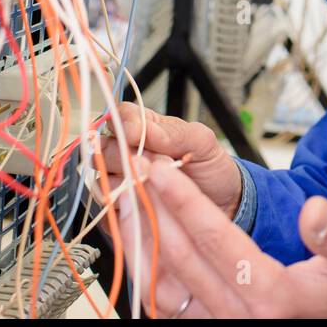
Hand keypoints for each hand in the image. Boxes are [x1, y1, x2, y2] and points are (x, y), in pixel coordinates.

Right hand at [101, 103, 242, 218]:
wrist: (223, 203)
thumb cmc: (210, 166)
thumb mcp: (201, 142)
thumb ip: (172, 132)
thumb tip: (138, 128)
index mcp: (144, 128)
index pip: (118, 116)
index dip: (123, 124)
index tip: (136, 135)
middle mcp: (126, 153)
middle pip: (104, 148)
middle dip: (128, 157)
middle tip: (159, 164)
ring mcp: (122, 182)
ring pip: (102, 180)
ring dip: (130, 184)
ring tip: (160, 187)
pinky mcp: (121, 210)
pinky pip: (108, 210)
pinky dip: (128, 208)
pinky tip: (150, 205)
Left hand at [115, 153, 326, 317]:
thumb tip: (312, 210)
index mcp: (273, 295)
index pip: (217, 241)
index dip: (185, 201)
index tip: (162, 169)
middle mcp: (239, 316)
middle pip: (182, 257)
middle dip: (153, 209)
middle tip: (132, 172)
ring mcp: (218, 326)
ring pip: (164, 281)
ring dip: (142, 237)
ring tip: (126, 198)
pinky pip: (164, 298)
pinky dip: (147, 264)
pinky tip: (139, 237)